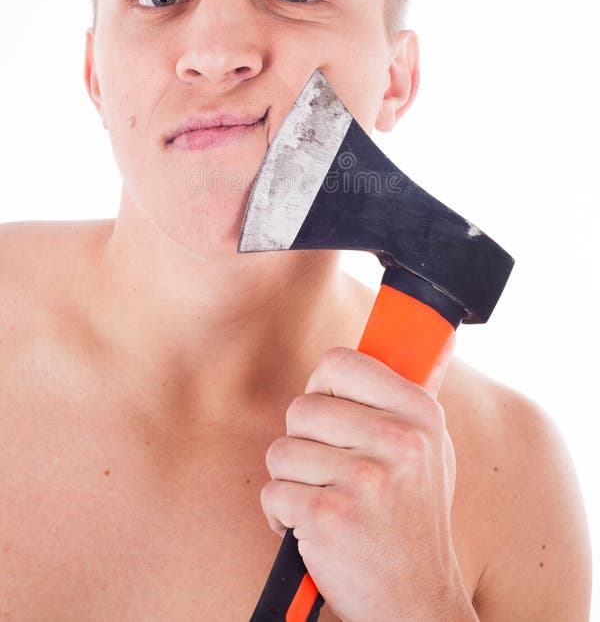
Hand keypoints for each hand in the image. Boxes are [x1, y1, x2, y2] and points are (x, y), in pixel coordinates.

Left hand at [260, 341, 474, 620]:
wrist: (416, 601)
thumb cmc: (413, 520)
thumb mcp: (433, 451)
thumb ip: (413, 397)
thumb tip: (439, 337)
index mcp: (419, 414)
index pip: (339, 361)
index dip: (324, 387)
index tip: (332, 411)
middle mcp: (398, 441)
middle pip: (301, 407)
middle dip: (305, 443)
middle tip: (334, 473)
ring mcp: (364, 479)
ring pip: (281, 450)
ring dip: (293, 482)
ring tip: (328, 502)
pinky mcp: (328, 517)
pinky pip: (273, 493)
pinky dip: (282, 516)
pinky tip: (316, 529)